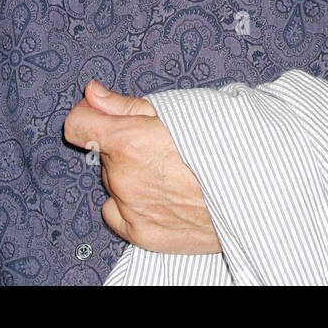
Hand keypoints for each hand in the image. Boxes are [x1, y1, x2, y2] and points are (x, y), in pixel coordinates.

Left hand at [63, 80, 220, 253]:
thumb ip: (123, 105)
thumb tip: (91, 93)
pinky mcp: (141, 235)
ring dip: (129, 175)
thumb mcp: (174, 112)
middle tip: (158, 146)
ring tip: (167, 172)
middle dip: (122, 147)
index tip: (99, 116)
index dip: (88, 115)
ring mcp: (131, 210)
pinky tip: (160, 196)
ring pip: (113, 183)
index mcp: (128, 143)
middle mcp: (123, 179)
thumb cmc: (220, 148)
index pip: (77, 126)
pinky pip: (117, 213)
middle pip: (104, 154)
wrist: (250, 193)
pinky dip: (131, 205)